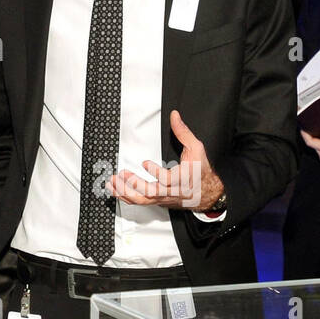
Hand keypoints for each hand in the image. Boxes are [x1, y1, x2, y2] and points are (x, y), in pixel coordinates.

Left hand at [107, 110, 224, 210]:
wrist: (206, 193)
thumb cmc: (201, 172)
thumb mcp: (196, 149)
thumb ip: (183, 132)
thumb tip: (175, 116)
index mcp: (182, 178)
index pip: (168, 179)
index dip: (156, 172)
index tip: (145, 163)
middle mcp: (171, 191)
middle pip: (151, 193)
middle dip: (134, 184)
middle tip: (122, 174)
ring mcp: (163, 198)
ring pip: (143, 200)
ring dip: (125, 192)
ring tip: (113, 182)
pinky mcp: (158, 201)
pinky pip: (140, 202)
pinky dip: (126, 197)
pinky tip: (115, 190)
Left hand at [300, 111, 319, 164]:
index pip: (311, 142)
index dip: (305, 134)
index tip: (303, 127)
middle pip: (311, 144)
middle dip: (308, 134)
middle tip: (307, 125)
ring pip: (313, 147)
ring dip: (312, 138)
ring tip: (311, 129)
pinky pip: (317, 149)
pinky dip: (316, 142)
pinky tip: (317, 136)